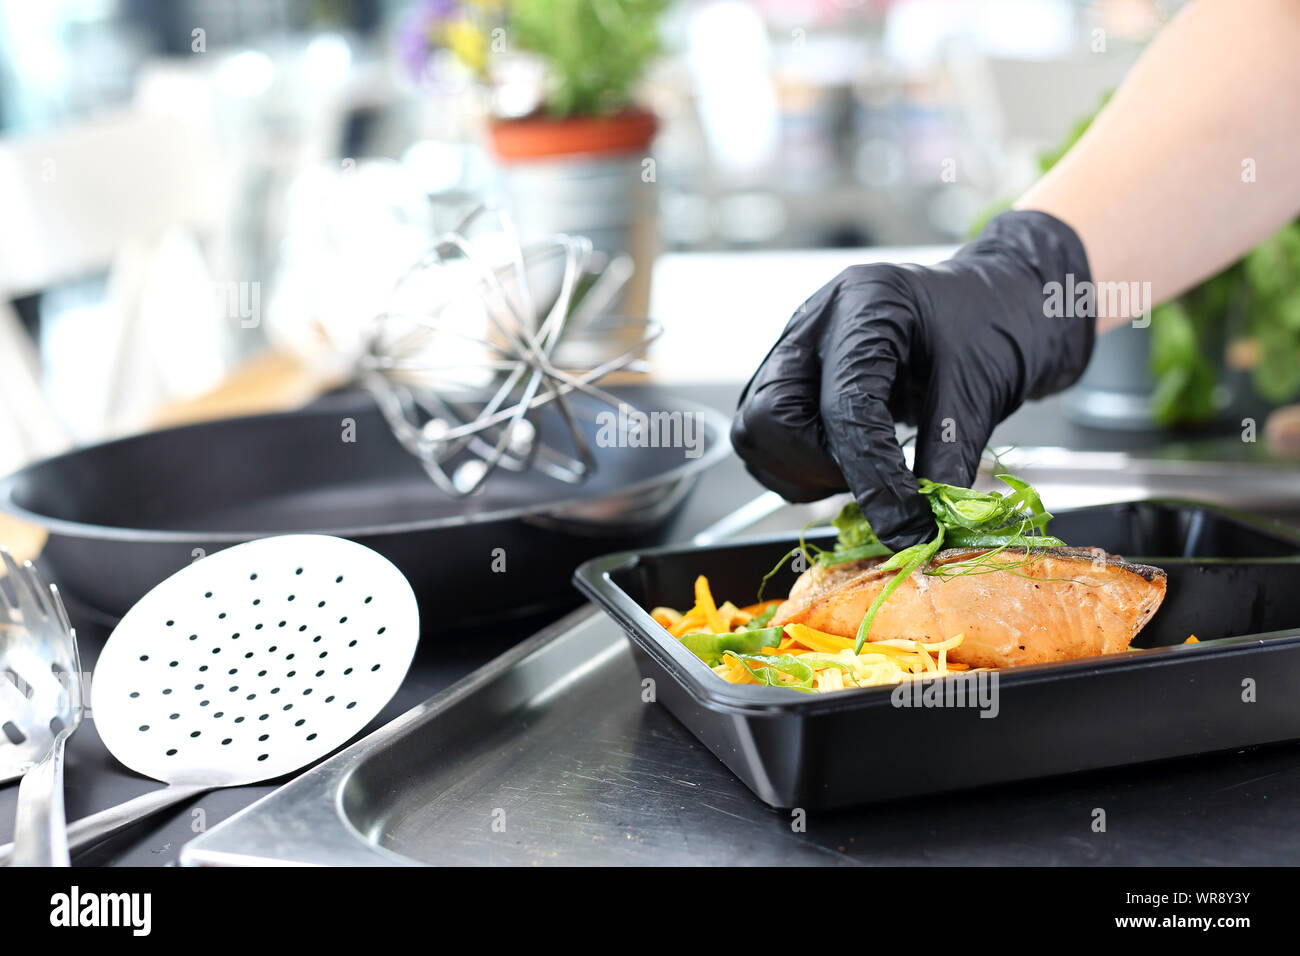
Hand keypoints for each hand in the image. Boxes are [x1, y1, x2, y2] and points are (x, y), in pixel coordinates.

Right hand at [730, 210, 1095, 550]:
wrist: (990, 303)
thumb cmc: (992, 327)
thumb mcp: (983, 386)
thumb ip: (949, 453)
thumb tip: (921, 525)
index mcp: (865, 306)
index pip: (844, 405)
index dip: (874, 478)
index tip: (910, 525)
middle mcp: (812, 323)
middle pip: (771, 416)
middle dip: (822, 468)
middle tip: (882, 484)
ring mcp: (791, 349)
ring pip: (755, 433)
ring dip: (806, 472)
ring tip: (867, 470)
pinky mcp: (786, 379)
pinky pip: (763, 441)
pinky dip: (800, 468)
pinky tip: (847, 462)